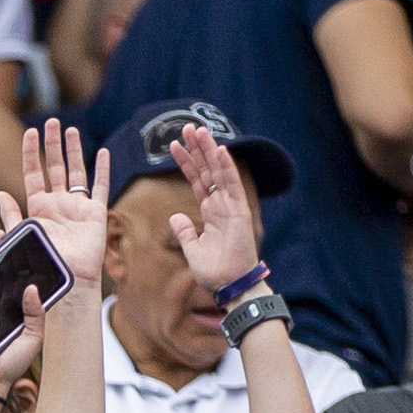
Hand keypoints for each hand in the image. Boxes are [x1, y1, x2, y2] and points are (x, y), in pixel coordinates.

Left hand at [6, 119, 108, 285]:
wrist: (66, 281)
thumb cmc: (41, 264)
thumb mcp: (22, 237)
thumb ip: (12, 216)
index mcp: (39, 207)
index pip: (34, 173)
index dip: (32, 153)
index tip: (30, 133)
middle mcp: (58, 203)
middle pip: (56, 167)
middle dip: (53, 144)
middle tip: (52, 122)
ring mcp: (78, 207)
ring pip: (77, 171)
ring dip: (74, 150)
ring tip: (70, 130)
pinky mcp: (96, 213)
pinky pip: (101, 187)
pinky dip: (102, 169)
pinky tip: (103, 151)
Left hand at [166, 123, 264, 296]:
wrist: (229, 286)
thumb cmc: (214, 271)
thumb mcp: (192, 249)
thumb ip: (184, 231)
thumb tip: (176, 217)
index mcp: (211, 211)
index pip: (197, 180)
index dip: (186, 162)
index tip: (173, 145)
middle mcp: (221, 204)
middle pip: (207, 170)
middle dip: (197, 148)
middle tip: (186, 127)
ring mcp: (231, 206)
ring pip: (218, 171)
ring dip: (209, 150)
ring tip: (198, 129)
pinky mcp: (239, 211)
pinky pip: (231, 184)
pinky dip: (225, 166)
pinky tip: (219, 149)